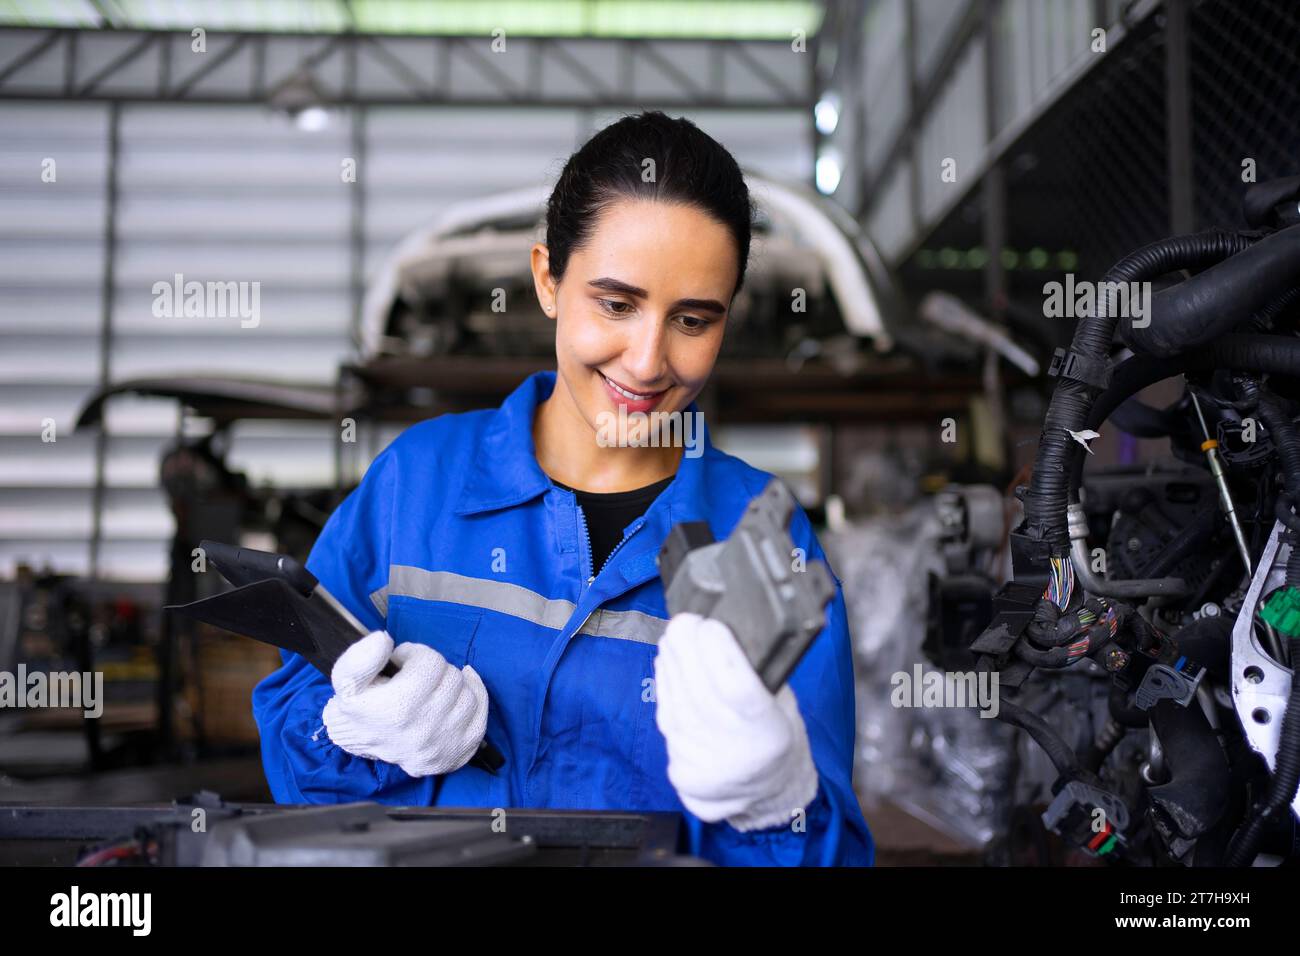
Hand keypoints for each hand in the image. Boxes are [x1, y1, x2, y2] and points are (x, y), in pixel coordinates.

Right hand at [322, 630, 487, 776]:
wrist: (360, 741)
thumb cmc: (358, 705)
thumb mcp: (345, 678)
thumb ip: (360, 657)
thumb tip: (384, 640)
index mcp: (396, 710)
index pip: (430, 663)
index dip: (415, 654)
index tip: (403, 660)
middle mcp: (423, 732)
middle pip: (451, 678)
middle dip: (435, 669)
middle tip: (418, 674)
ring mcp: (442, 746)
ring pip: (468, 695)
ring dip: (453, 684)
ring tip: (434, 685)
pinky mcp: (455, 755)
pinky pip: (480, 718)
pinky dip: (475, 699)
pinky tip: (461, 690)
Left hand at [653, 613, 818, 831]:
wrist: (767, 791)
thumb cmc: (774, 735)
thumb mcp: (782, 704)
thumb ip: (758, 673)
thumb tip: (724, 631)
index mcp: (770, 735)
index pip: (737, 688)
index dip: (718, 652)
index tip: (710, 623)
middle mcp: (736, 756)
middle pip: (699, 692)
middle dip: (687, 649)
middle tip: (683, 621)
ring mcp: (706, 769)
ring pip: (678, 704)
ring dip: (671, 665)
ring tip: (673, 639)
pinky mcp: (683, 774)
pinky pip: (667, 722)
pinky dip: (665, 689)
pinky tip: (668, 668)